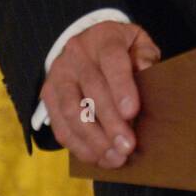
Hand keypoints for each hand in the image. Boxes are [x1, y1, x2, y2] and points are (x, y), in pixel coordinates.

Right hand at [40, 20, 160, 167]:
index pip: (112, 59)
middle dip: (110, 122)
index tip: (132, 112)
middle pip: (92, 90)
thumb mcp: (138, 43)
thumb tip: (147, 72)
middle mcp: (77, 53)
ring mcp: (59, 74)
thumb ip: (145, 56)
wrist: (88, 44)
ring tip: (115, 158)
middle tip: (127, 146)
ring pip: (71, 111)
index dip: (121, 86)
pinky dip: (79, 146)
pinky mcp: (48, 95)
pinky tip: (98, 158)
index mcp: (104, 37)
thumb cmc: (122, 49)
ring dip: (93, 140)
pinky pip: (60, 125)